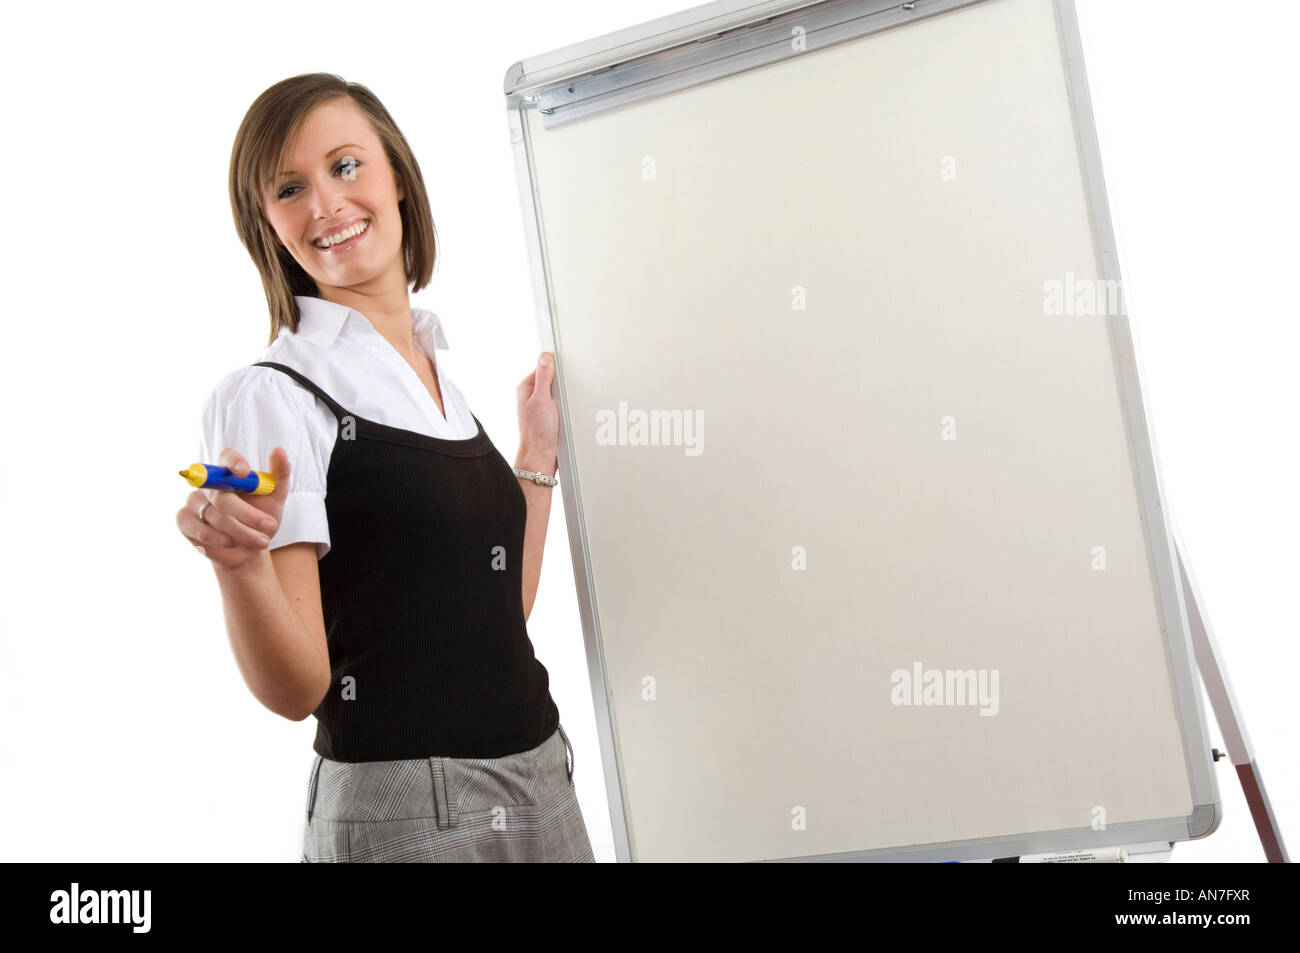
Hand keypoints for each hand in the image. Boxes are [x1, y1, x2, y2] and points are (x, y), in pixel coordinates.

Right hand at [176, 447, 291, 570]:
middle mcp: (208, 484)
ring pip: (216, 517)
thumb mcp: (276, 497)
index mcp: (230, 472)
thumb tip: (279, 450)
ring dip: (243, 532)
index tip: (244, 473)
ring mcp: (193, 501)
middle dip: (249, 514)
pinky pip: (201, 530)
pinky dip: (221, 540)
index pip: (226, 457)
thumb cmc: (263, 518)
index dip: (233, 463)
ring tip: (261, 541)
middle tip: (270, 526)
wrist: (249, 549)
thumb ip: (279, 474)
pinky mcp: (184, 520)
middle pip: (222, 496)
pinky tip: (233, 543)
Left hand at [516, 351, 558, 468]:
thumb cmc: (538, 431)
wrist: (542, 454)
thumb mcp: (541, 399)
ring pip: (559, 391)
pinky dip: (567, 405)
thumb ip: (543, 377)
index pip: (543, 367)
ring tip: (566, 405)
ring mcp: (542, 404)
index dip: (556, 368)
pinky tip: (569, 411)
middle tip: (565, 393)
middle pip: (553, 379)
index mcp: (526, 387)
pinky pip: (562, 402)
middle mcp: (532, 395)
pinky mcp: (550, 414)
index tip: (565, 371)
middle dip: (563, 384)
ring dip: (566, 396)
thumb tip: (545, 356)